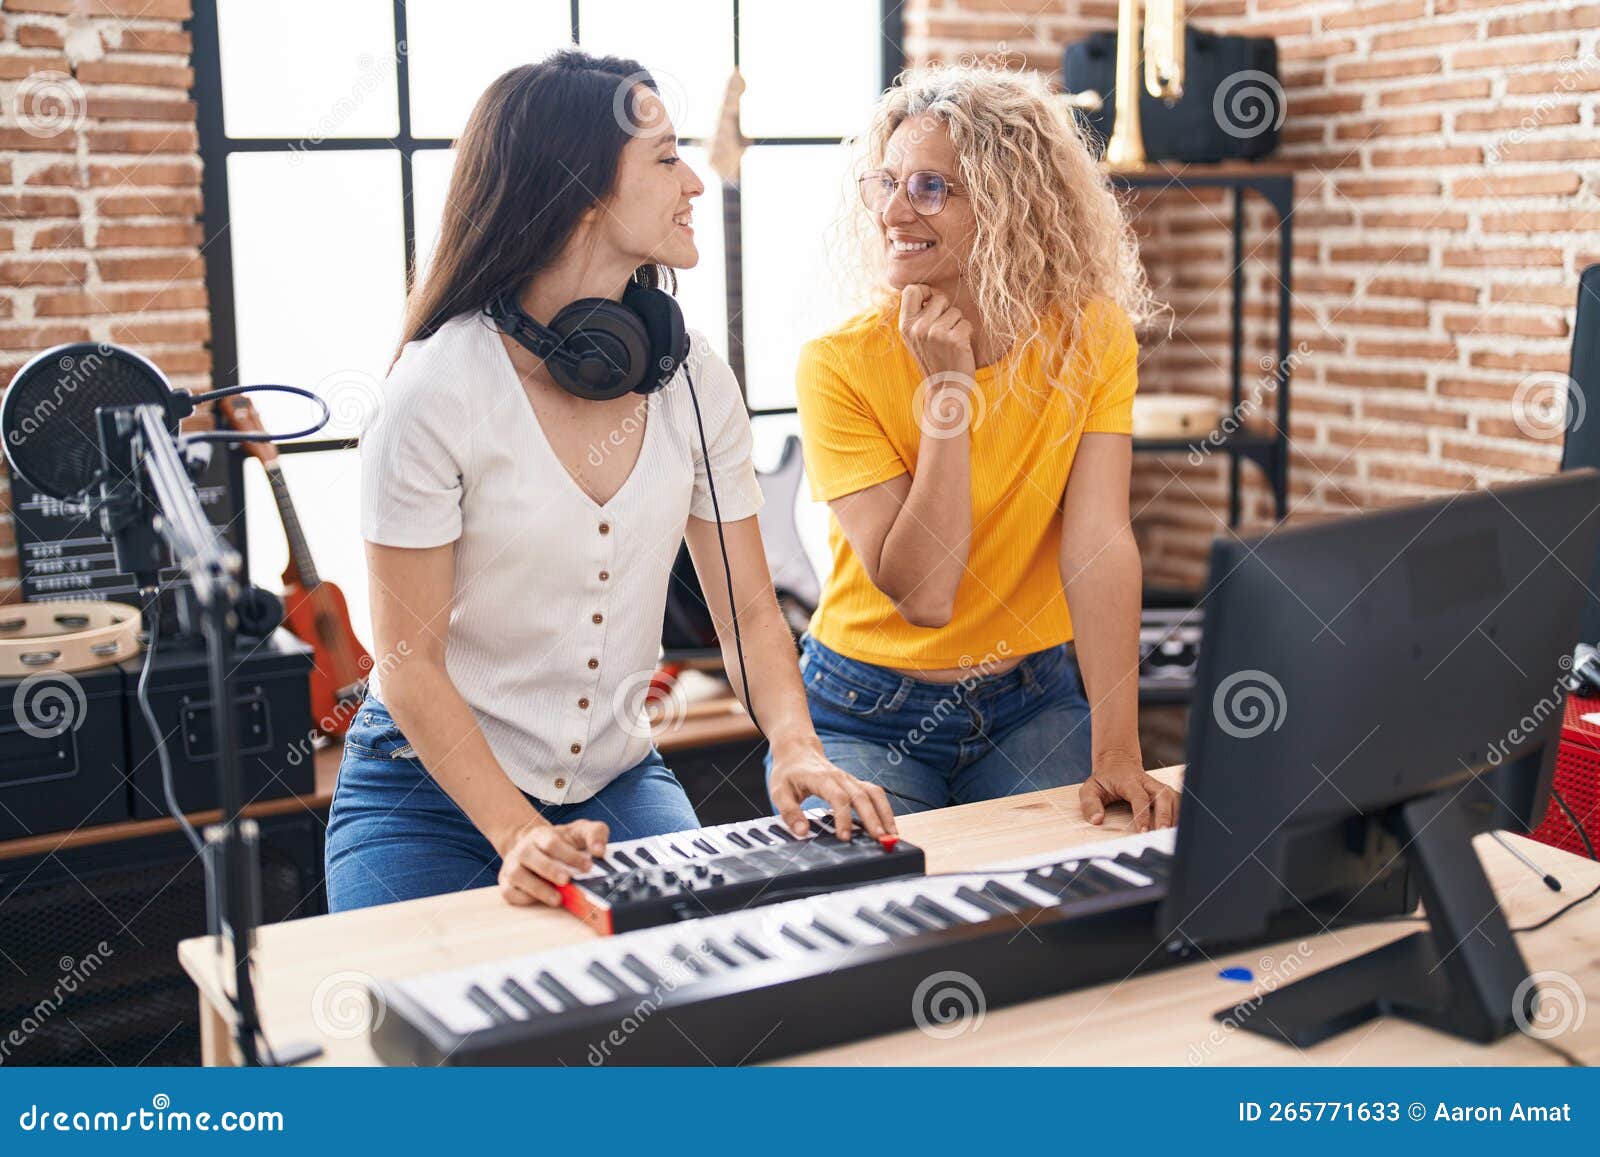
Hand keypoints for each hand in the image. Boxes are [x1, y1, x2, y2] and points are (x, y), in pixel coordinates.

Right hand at [495, 817, 608, 906]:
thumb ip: (596, 834)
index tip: (587, 866)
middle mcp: (523, 849)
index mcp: (541, 835)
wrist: (533, 847)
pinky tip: (539, 900)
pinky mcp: (506, 883)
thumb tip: (600, 851)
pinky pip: (509, 892)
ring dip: (537, 888)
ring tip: (557, 898)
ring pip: (517, 876)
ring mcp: (512, 866)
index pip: (552, 842)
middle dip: (549, 870)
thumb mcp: (580, 832)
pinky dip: (522, 898)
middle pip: (530, 856)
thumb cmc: (562, 842)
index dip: (569, 855)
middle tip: (567, 880)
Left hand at [769, 744, 897, 841]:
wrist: (797, 751)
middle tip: (880, 840)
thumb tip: (802, 832)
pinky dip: (884, 808)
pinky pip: (875, 793)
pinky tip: (888, 825)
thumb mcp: (778, 792)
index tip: (845, 837)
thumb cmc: (788, 773)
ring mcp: (850, 779)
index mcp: (821, 778)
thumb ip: (789, 812)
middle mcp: (840, 777)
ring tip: (892, 835)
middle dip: (873, 818)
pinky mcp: (855, 783)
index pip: (838, 797)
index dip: (843, 817)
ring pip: (874, 793)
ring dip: (885, 813)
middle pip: (862, 796)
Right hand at [899, 284, 975, 381]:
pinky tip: (961, 348)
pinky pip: (967, 323)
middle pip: (938, 297)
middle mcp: (918, 328)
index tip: (931, 303)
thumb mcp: (915, 339)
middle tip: (943, 332)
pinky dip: (967, 334)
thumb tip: (927, 292)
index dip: (925, 291)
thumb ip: (917, 317)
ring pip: (955, 311)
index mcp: (905, 326)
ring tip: (951, 343)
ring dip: (958, 324)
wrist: (944, 390)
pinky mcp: (955, 340)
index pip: (911, 290)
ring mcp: (936, 334)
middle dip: (946, 310)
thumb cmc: (933, 362)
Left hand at [1078, 755, 1177, 832]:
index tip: (1143, 831)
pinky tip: (1178, 828)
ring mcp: (1158, 786)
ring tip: (1172, 835)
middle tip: (1163, 834)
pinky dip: (1181, 813)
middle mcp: (1147, 782)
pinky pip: (1178, 800)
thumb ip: (1090, 804)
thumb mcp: (1090, 788)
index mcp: (1129, 781)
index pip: (1139, 798)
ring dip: (1176, 815)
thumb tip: (1096, 820)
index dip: (1142, 814)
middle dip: (1165, 816)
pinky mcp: (1164, 791)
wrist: (1117, 763)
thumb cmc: (1104, 780)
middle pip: (1163, 795)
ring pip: (1174, 797)